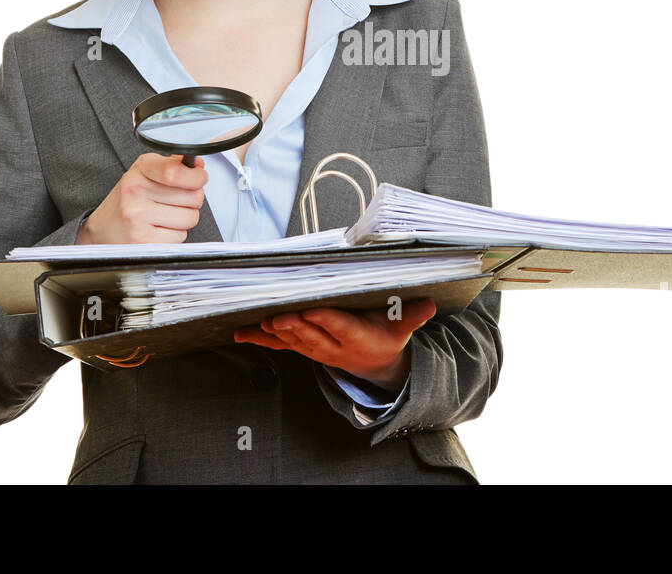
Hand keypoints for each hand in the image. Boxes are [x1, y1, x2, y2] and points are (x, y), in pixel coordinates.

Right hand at [76, 153, 206, 244]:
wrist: (104, 228)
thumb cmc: (130, 199)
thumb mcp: (146, 173)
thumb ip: (173, 165)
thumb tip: (198, 164)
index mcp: (140, 169)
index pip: (175, 171)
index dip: (197, 176)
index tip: (200, 178)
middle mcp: (135, 191)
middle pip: (193, 196)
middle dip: (192, 199)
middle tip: (176, 201)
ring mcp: (137, 216)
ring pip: (190, 218)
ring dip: (184, 218)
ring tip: (166, 215)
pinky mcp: (142, 239)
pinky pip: (180, 237)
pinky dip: (175, 234)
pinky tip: (159, 229)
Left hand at [233, 298, 437, 392]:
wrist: (375, 366)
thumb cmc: (386, 337)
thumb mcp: (403, 328)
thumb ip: (413, 315)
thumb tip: (429, 303)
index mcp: (357, 337)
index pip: (340, 327)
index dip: (325, 320)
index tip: (311, 311)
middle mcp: (333, 346)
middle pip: (311, 334)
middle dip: (293, 325)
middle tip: (277, 316)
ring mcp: (316, 349)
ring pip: (292, 340)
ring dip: (273, 332)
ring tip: (256, 323)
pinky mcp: (305, 348)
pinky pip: (280, 343)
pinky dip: (262, 338)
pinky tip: (242, 333)